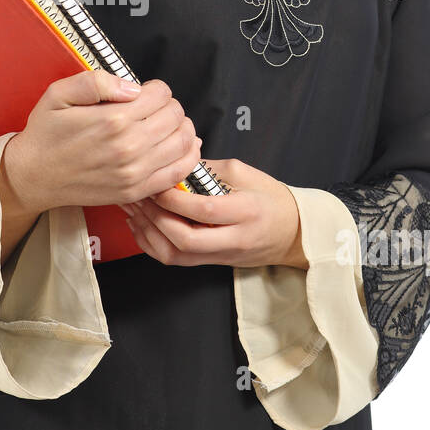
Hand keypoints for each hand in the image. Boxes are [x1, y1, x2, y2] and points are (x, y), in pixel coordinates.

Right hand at [0, 71, 202, 214]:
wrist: (33, 176)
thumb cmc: (46, 134)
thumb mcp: (59, 94)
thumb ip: (96, 81)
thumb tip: (132, 87)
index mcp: (112, 120)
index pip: (161, 95)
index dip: (157, 88)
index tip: (146, 92)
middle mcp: (128, 147)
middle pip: (175, 117)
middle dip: (170, 106)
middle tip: (156, 107)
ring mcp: (134, 172)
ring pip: (183, 142)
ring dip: (182, 128)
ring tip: (168, 124)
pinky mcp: (136, 190)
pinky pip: (178, 172)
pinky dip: (188, 156)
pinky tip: (179, 146)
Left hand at [119, 155, 309, 270]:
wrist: (294, 233)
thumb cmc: (271, 199)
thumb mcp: (246, 173)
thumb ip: (209, 170)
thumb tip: (175, 166)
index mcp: (246, 211)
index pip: (204, 210)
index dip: (174, 199)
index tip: (157, 184)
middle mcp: (233, 238)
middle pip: (186, 240)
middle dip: (157, 219)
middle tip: (141, 197)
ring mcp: (222, 255)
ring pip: (177, 256)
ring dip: (150, 234)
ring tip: (135, 210)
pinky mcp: (213, 262)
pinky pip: (177, 260)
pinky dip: (154, 245)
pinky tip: (142, 227)